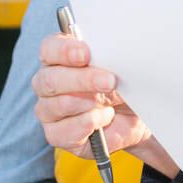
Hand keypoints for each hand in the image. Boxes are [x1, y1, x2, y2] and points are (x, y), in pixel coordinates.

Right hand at [32, 32, 159, 160]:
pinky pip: (67, 130)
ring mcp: (48, 110)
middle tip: (110, 81)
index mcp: (58, 59)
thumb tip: (110, 61)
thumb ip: (108, 62)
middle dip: (83, 79)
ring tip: (111, 102)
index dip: (64, 50)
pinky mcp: (56, 134)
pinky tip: (106, 118)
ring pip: (62, 104)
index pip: (49, 49)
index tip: (86, 54)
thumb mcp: (119, 70)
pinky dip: (92, 123)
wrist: (134, 118)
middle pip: (51, 79)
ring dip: (92, 102)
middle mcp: (48, 83)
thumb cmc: (121, 88)